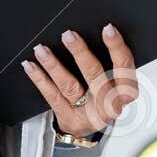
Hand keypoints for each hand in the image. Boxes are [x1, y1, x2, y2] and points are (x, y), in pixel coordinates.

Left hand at [21, 24, 138, 138]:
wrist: (87, 127)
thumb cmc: (102, 98)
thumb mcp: (115, 83)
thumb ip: (111, 63)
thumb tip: (97, 33)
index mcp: (125, 92)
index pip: (124, 66)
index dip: (116, 47)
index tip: (108, 29)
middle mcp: (108, 104)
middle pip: (94, 74)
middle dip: (80, 52)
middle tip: (69, 35)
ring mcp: (88, 112)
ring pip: (69, 85)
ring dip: (53, 65)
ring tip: (42, 50)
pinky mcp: (68, 116)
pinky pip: (52, 95)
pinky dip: (40, 79)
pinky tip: (31, 66)